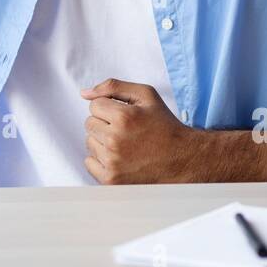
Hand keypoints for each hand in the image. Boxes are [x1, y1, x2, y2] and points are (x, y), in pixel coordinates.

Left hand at [81, 78, 198, 183]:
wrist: (182, 159)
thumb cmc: (164, 125)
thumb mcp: (146, 95)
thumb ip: (113, 87)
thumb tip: (84, 93)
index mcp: (124, 117)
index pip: (94, 105)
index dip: (110, 108)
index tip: (125, 116)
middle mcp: (115, 140)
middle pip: (89, 124)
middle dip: (105, 124)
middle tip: (127, 130)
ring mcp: (112, 162)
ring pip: (89, 142)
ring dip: (103, 141)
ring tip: (126, 144)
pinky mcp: (111, 179)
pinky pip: (89, 163)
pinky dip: (101, 160)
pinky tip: (120, 158)